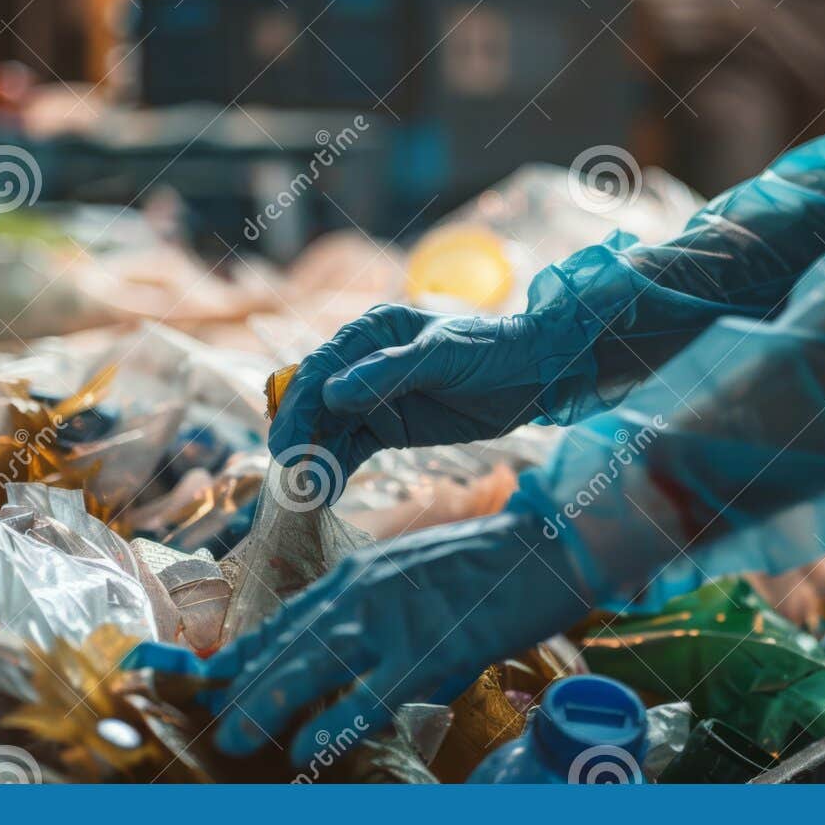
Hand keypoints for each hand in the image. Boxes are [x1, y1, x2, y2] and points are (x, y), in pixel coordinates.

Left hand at [205, 511, 596, 763]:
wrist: (544, 546)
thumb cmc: (486, 565)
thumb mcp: (412, 573)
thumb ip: (375, 608)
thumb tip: (352, 659)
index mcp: (357, 573)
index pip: (286, 617)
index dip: (245, 650)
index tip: (209, 675)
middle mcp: (362, 592)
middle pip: (287, 643)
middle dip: (243, 684)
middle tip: (210, 720)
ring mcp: (392, 621)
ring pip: (312, 665)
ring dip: (268, 703)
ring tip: (237, 737)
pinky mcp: (427, 652)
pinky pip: (367, 698)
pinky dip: (331, 725)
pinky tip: (306, 750)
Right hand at [267, 304, 593, 489]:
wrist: (534, 376)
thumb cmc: (492, 350)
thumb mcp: (441, 356)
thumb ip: (387, 372)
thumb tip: (331, 392)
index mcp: (372, 332)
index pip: (321, 367)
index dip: (300, 403)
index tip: (289, 438)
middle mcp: (364, 363)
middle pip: (317, 400)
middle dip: (300, 434)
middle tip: (289, 471)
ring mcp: (375, 397)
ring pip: (330, 428)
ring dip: (314, 457)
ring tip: (304, 491)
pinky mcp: (390, 427)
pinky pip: (352, 449)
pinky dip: (336, 468)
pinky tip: (325, 492)